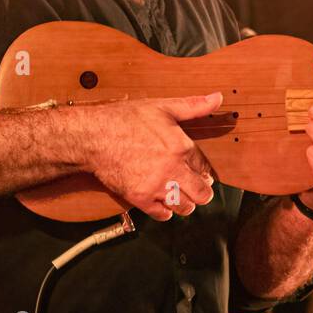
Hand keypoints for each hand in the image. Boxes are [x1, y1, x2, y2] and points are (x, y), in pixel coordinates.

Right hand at [76, 93, 221, 221]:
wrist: (94, 136)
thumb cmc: (125, 119)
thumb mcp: (162, 107)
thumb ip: (193, 106)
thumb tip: (217, 98)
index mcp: (181, 147)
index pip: (205, 168)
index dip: (205, 171)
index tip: (201, 172)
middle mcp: (172, 169)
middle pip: (202, 194)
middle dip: (202, 191)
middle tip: (197, 188)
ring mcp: (156, 186)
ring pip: (184, 207)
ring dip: (185, 202)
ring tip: (180, 194)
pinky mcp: (140, 198)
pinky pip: (162, 215)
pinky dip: (166, 211)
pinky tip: (163, 202)